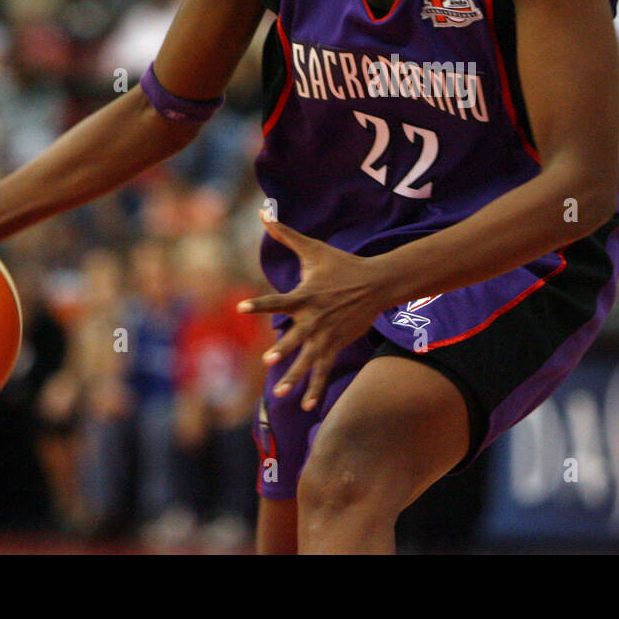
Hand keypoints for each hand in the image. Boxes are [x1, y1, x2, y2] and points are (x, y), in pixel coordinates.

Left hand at [238, 210, 388, 411]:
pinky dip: (315, 387)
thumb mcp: (313, 249)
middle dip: (284, 349)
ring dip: (294, 376)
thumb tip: (263, 213)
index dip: (260, 304)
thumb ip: (286, 234)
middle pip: (295, 336)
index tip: (242, 308)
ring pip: (307, 359)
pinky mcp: (336, 345)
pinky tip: (307, 405)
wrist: (376, 283)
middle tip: (269, 360)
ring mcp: (326, 334)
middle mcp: (313, 318)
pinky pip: (323, 369)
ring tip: (280, 391)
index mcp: (305, 295)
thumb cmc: (341, 265)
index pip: (277, 301)